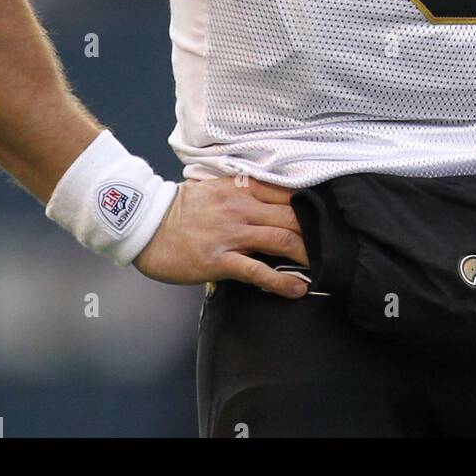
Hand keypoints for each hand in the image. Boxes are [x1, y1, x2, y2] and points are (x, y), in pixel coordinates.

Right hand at [132, 176, 311, 297]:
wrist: (146, 224)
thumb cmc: (179, 208)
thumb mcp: (213, 188)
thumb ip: (240, 191)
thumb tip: (262, 197)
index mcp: (240, 188)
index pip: (285, 193)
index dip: (308, 206)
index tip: (322, 218)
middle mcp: (241, 208)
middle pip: (290, 216)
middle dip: (313, 231)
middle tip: (329, 245)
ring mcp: (232, 234)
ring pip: (280, 239)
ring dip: (306, 254)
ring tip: (322, 265)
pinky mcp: (220, 260)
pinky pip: (257, 270)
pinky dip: (282, 280)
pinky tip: (299, 288)